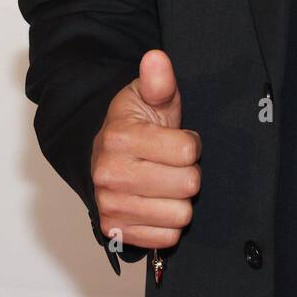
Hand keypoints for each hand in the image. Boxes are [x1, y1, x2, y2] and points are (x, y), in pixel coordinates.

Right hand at [90, 49, 201, 250]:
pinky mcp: (115, 232)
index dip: (191, 144)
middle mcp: (109, 174)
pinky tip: (157, 204)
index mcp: (119, 138)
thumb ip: (159, 80)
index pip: (188, 152)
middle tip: (172, 164)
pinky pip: (167, 238)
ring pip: (180, 215)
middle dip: (188, 173)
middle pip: (188, 185)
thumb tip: (156, 58)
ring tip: (164, 183)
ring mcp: (111, 206)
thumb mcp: (148, 97)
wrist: (105, 155)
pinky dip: (168, 223)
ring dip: (179, 200)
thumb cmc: (134, 125)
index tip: (177, 139)